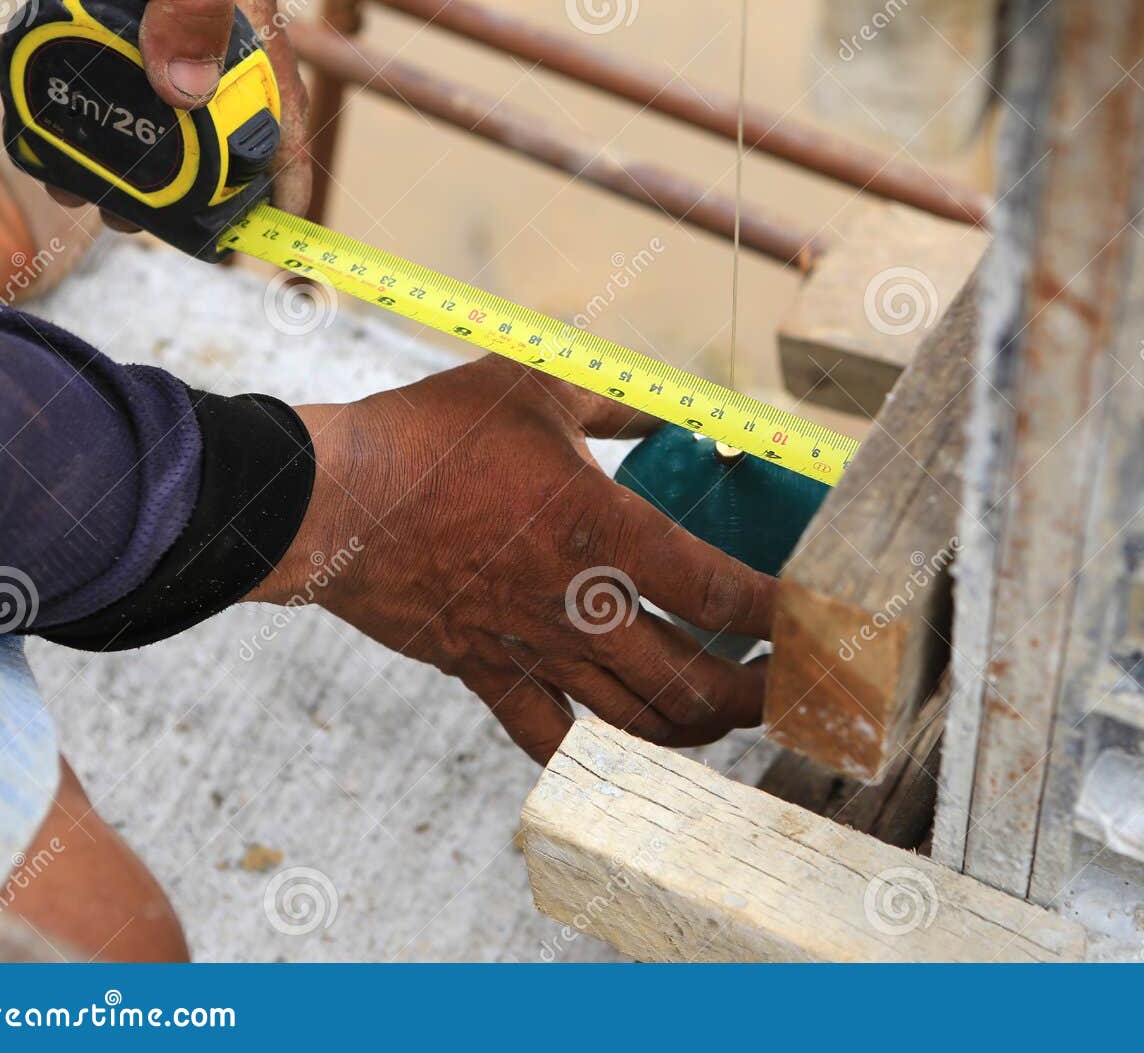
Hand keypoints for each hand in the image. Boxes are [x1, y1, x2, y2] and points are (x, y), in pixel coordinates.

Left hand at [0, 0, 311, 215]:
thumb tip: (192, 95)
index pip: (274, 86)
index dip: (284, 156)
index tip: (284, 217)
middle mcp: (194, 6)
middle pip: (208, 111)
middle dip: (189, 175)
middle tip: (156, 222)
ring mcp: (137, 10)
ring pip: (143, 103)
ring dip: (121, 155)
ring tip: (93, 197)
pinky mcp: (82, 5)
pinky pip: (86, 78)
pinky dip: (72, 115)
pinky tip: (53, 145)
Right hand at [248, 356, 777, 763]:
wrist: (327, 500)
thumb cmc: (430, 437)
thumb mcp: (536, 387)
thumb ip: (617, 402)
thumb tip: (670, 411)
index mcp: (603, 531)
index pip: (722, 593)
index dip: (783, 616)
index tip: (816, 620)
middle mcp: (578, 606)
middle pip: (695, 681)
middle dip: (757, 695)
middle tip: (787, 686)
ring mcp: (531, 650)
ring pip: (636, 723)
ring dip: (696, 728)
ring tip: (727, 715)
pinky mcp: (485, 674)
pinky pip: (551, 741)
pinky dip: (599, 756)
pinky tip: (628, 752)